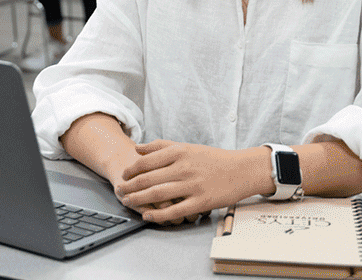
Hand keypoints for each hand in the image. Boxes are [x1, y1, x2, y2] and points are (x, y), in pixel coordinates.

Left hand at [115, 141, 268, 224]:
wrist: (242, 170)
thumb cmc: (213, 158)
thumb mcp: (188, 146)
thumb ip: (162, 146)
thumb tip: (138, 148)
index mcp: (180, 152)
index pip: (147, 161)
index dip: (132, 169)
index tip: (124, 175)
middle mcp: (184, 167)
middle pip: (149, 179)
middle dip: (130, 186)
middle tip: (120, 191)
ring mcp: (192, 185)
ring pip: (158, 194)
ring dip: (139, 200)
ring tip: (128, 202)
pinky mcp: (201, 202)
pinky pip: (175, 210)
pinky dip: (159, 214)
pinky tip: (148, 215)